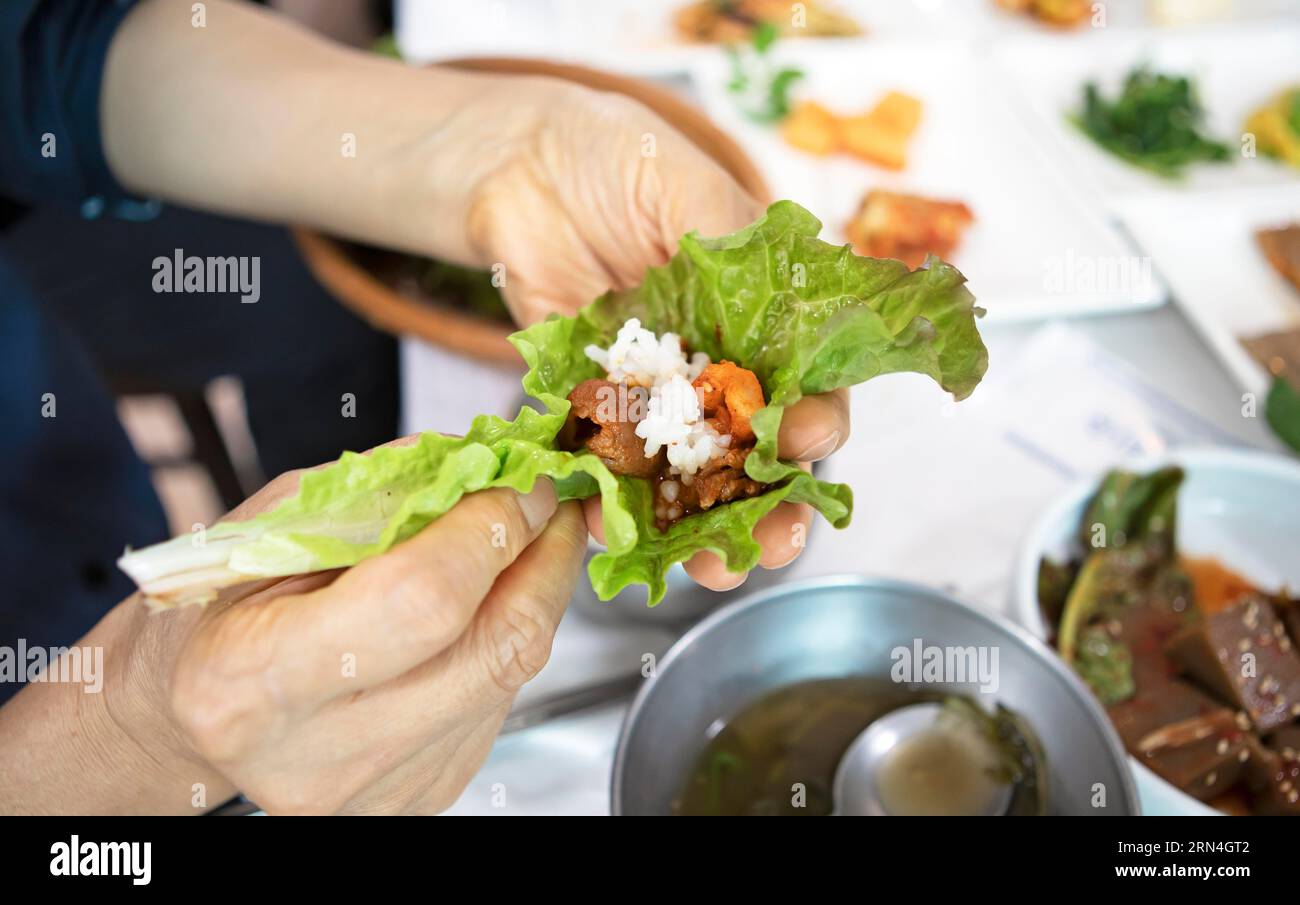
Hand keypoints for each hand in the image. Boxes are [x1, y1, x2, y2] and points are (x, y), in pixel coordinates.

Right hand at [172, 473, 581, 814]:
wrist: (199, 711)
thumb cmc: (220, 611)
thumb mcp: (266, 527)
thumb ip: (375, 492)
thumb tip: (478, 461)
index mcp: (253, 679)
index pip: (424, 599)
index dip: (491, 530)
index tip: (521, 481)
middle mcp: (319, 754)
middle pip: (494, 644)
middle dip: (541, 555)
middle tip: (550, 499)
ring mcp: (378, 787)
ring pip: (512, 670)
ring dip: (536, 590)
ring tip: (521, 539)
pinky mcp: (422, 793)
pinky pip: (500, 700)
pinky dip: (504, 635)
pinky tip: (479, 606)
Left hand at [460, 79, 849, 588]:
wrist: (523, 168)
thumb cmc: (618, 160)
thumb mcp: (692, 189)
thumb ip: (742, 248)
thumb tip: (793, 308)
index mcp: (761, 324)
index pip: (806, 386)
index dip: (812, 421)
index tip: (803, 441)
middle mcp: (715, 372)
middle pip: (754, 455)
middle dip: (769, 505)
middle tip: (772, 542)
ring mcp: (654, 399)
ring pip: (687, 480)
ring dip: (702, 529)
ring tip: (711, 567)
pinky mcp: (592, 411)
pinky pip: (606, 468)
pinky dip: (609, 504)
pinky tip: (612, 529)